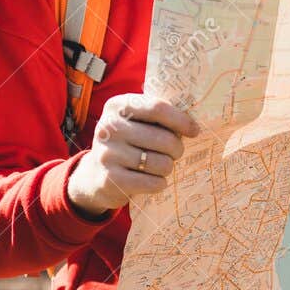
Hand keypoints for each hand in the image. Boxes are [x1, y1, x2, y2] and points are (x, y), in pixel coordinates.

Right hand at [67, 92, 200, 216]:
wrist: (95, 175)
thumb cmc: (127, 143)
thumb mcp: (134, 121)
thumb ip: (157, 115)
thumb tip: (192, 124)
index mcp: (117, 106)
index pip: (157, 108)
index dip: (181, 120)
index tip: (194, 131)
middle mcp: (109, 127)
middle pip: (164, 139)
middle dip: (177, 149)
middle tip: (174, 153)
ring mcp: (108, 154)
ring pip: (161, 163)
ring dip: (168, 167)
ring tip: (160, 166)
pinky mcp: (110, 179)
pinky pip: (153, 183)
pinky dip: (159, 183)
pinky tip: (153, 180)